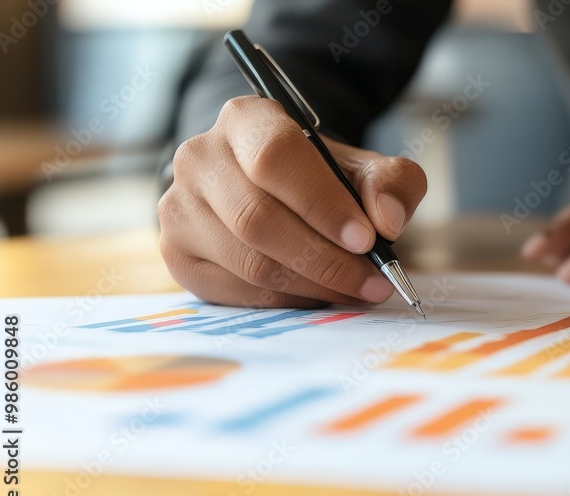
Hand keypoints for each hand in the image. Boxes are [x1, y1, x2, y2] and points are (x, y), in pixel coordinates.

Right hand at [158, 96, 426, 306]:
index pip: (275, 156)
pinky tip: (317, 295)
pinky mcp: (177, 255)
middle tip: (372, 282)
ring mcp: (180, 208)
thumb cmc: (323, 179)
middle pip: (258, 219)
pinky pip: (235, 291)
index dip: (322, 203)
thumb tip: (388, 220)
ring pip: (248, 261)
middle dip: (325, 259)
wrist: (276, 194)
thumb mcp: (367, 169)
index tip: (365, 239)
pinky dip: (286, 302)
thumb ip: (392, 184)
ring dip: (312, 285)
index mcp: (246, 119)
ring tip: (355, 290)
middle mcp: (199, 157)